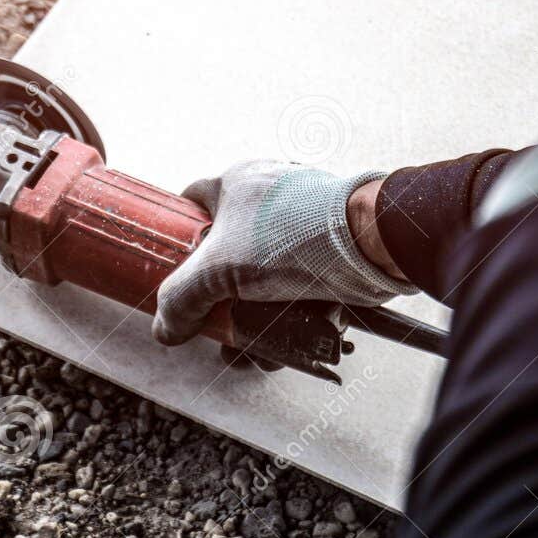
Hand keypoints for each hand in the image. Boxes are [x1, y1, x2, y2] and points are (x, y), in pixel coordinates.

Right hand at [152, 161, 412, 345]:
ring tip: (259, 353)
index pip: (192, 203)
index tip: (173, 271)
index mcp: (237, 184)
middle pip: (228, 257)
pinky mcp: (328, 253)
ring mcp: (300, 227)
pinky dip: (292, 320)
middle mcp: (267, 201)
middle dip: (223, 305)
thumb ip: (181, 300)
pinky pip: (298, 290)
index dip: (178, 237)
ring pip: (264, 281)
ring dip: (257, 324)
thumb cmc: (293, 237)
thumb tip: (165, 330)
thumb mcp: (218, 270)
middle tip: (222, 331)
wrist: (372, 243)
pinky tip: (291, 346)